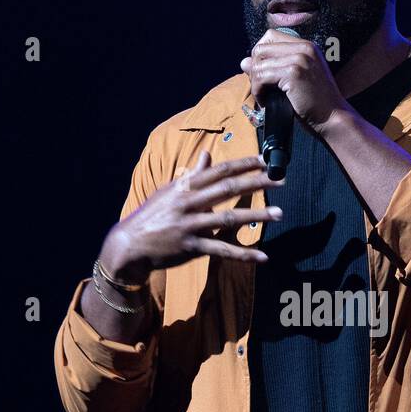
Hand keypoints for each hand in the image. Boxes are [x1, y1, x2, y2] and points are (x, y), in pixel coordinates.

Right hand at [102, 152, 283, 279]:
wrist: (129, 245)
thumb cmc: (152, 216)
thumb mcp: (169, 191)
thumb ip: (193, 175)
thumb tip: (207, 154)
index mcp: (185, 187)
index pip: (219, 170)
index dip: (243, 164)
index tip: (265, 160)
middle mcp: (189, 203)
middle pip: (228, 188)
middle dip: (256, 183)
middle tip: (281, 180)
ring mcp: (190, 225)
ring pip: (228, 218)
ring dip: (256, 216)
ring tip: (279, 214)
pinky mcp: (191, 247)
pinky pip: (222, 250)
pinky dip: (243, 254)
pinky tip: (263, 257)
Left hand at [240, 29, 348, 130]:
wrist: (334, 119)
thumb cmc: (316, 103)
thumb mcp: (296, 79)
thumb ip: (273, 67)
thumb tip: (243, 62)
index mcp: (306, 46)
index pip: (270, 36)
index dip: (260, 54)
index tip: (263, 74)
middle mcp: (303, 48)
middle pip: (261, 48)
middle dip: (254, 69)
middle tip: (261, 88)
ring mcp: (299, 59)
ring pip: (258, 63)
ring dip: (255, 83)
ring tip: (264, 97)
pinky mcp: (293, 73)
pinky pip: (261, 77)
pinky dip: (258, 91)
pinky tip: (266, 102)